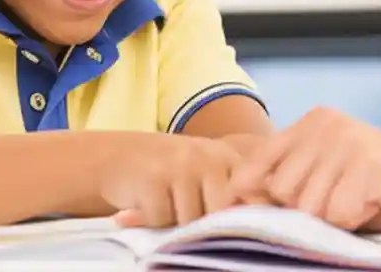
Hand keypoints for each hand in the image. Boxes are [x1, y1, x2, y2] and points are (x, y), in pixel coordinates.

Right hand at [98, 134, 241, 227]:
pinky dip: (152, 220)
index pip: (250, 195)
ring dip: (175, 222)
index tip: (233, 225)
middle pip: (221, 212)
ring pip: (190, 220)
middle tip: (186, 210)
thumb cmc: (170, 173)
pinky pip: (162, 219)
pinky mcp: (153, 178)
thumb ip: (232, 195)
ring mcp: (181, 165)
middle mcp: (209, 157)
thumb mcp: (206, 175)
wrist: (119, 156)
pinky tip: (146, 202)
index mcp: (228, 157)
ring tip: (166, 203)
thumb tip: (261, 219)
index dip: (244, 217)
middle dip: (204, 222)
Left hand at [230, 108, 380, 230]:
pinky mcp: (367, 165)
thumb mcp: (329, 173)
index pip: (257, 163)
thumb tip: (237, 194)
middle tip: (342, 199)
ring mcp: (346, 143)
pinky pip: (338, 214)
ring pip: (309, 207)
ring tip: (361, 199)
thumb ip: (289, 179)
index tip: (264, 211)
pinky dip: (356, 219)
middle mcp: (325, 125)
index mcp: (312, 122)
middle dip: (307, 209)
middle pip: (281, 191)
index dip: (254, 195)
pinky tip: (376, 201)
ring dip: (334, 217)